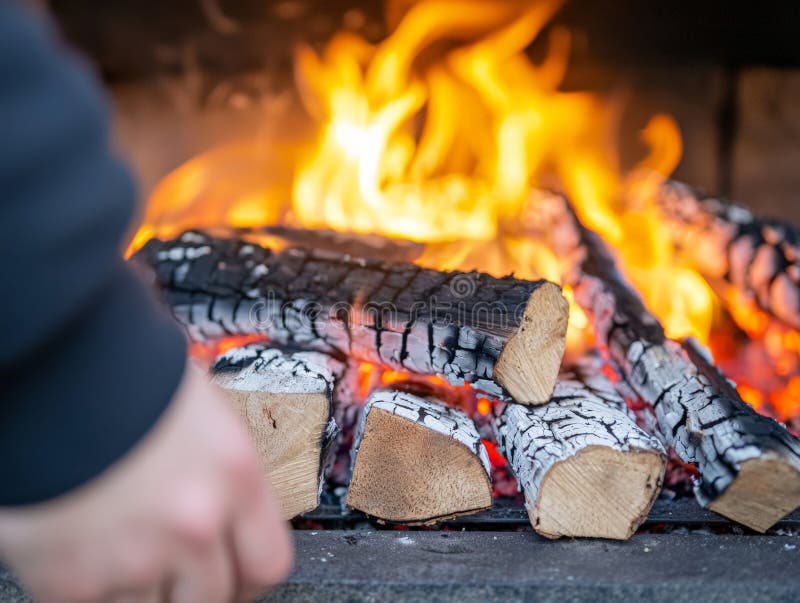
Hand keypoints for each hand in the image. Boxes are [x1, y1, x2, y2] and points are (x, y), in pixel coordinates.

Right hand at [0, 362, 292, 601]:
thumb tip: (224, 503)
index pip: (268, 562)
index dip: (248, 574)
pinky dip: (93, 590)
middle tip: (172, 568)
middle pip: (214, 596)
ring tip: (120, 548)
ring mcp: (137, 555)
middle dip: (195, 586)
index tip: (233, 572)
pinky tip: (84, 553)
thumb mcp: (200, 412)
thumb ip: (219, 470)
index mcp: (235, 474)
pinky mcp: (74, 579)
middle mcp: (197, 520)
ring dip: (142, 589)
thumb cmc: (122, 375)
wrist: (48, 369)